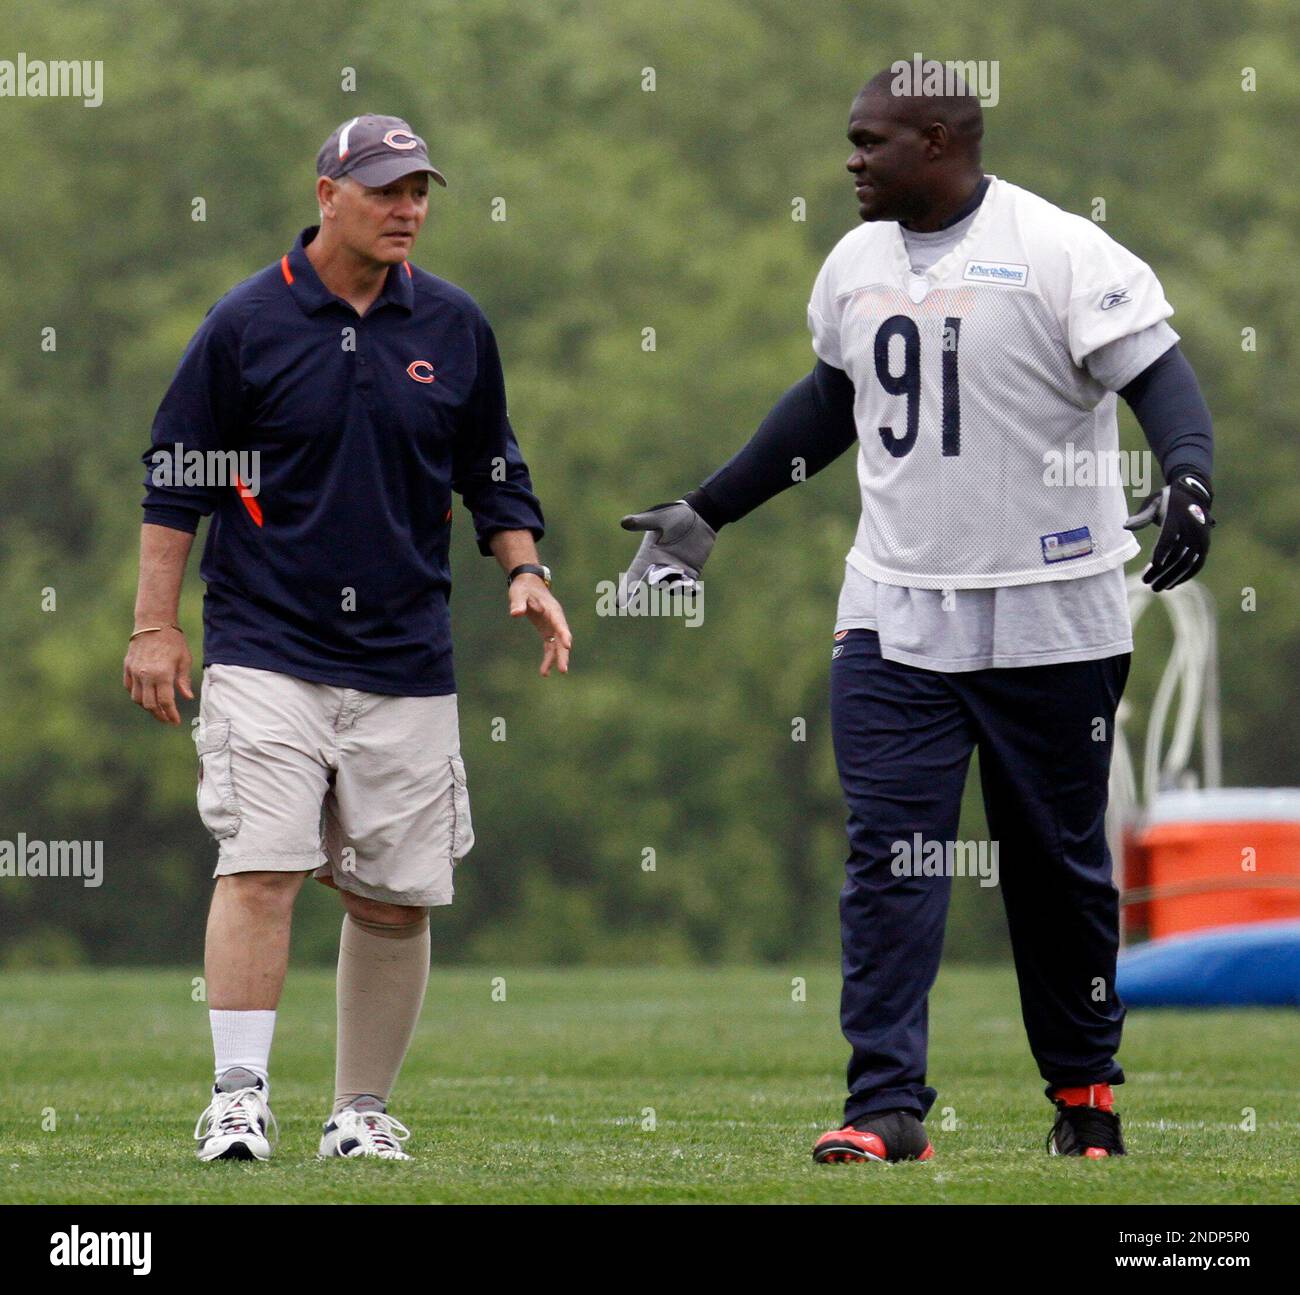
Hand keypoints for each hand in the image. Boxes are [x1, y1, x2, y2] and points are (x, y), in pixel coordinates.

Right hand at [123, 626, 193, 723]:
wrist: (153, 623)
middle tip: (167, 719)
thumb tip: (187, 697)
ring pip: (136, 698)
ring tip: (157, 709)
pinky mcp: (127, 667)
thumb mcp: (184, 660)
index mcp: (162, 674)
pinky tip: (146, 696)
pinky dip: (136, 695)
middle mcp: (145, 675)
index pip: (165, 702)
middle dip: (159, 715)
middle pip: (149, 704)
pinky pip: (129, 687)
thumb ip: (184, 680)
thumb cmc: (173, 641)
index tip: (176, 721)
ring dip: (147, 706)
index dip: (171, 714)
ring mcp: (134, 671)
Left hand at [508, 576, 571, 675]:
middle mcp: (556, 620)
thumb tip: (515, 613)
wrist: (528, 584)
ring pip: (558, 646)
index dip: (564, 634)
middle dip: (563, 654)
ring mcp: (553, 626)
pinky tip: (544, 672)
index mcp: (552, 609)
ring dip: (555, 660)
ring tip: (545, 675)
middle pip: (562, 639)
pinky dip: (548, 659)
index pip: (560, 623)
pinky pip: (550, 647)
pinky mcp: (547, 631)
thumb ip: (518, 603)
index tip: (568, 645)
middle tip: (563, 670)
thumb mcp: (519, 593)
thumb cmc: (524, 588)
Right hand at [618, 500, 715, 608]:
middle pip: (653, 584)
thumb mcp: (658, 518)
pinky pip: (688, 588)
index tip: (619, 604)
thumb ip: (642, 522)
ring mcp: (675, 571)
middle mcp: (659, 566)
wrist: (698, 516)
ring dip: (676, 588)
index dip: (626, 589)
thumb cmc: (675, 515)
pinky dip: (690, 590)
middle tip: (660, 583)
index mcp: (648, 555)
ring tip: (684, 580)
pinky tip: (695, 588)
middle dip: (656, 585)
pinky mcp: (690, 573)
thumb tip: (624, 522)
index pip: (634, 575)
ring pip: (671, 588)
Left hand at [1123, 474, 1214, 591]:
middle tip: (1146, 583)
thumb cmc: (1168, 499)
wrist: (1194, 493)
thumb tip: (1125, 526)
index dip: (1161, 552)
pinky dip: (1186, 575)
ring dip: (1172, 578)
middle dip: (1161, 571)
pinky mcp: (1205, 545)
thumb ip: (1142, 516)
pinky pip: (1197, 564)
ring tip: (1157, 588)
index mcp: (1177, 517)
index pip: (1169, 538)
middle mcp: (1191, 529)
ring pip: (1187, 563)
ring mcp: (1200, 538)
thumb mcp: (1154, 502)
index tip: (1153, 565)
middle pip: (1176, 555)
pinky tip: (1173, 585)